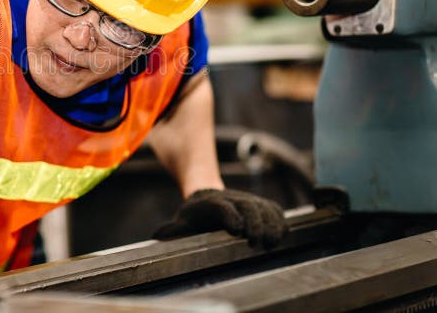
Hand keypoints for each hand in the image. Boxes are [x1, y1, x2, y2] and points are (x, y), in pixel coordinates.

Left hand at [153, 188, 287, 246]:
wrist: (207, 194)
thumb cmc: (195, 214)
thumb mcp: (182, 221)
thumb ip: (173, 230)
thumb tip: (157, 236)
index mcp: (210, 204)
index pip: (221, 206)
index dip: (230, 215)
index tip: (236, 231)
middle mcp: (232, 199)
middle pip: (247, 205)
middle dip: (254, 223)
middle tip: (255, 242)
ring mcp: (248, 201)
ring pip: (264, 207)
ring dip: (270, 224)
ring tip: (270, 243)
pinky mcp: (260, 205)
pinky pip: (274, 210)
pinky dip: (280, 221)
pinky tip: (280, 236)